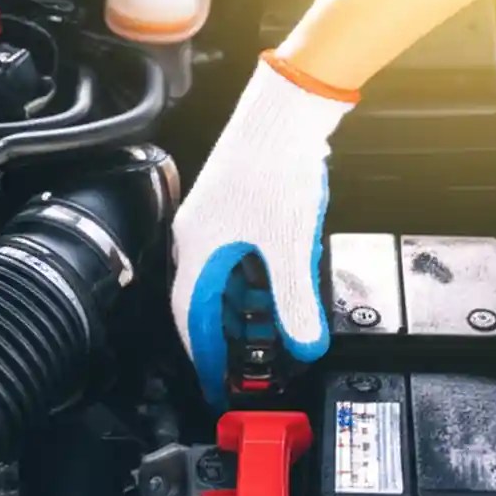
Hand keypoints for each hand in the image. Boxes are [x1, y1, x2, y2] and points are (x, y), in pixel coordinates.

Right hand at [169, 55, 355, 408]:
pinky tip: (287, 282)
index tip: (214, 381)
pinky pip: (244, 257)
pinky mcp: (241, 207)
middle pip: (208, 301)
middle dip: (231, 335)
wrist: (287, 113)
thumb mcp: (290, 248)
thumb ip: (296, 302)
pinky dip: (260, 278)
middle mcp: (200, 236)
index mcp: (198, 250)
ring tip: (276, 328)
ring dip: (249, 307)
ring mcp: (220, 220)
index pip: (190, 318)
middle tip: (253, 361)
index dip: (203, 355)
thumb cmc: (275, 168)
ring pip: (227, 278)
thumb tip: (304, 343)